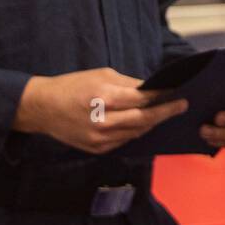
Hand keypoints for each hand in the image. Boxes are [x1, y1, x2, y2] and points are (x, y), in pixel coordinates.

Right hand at [13, 68, 188, 154]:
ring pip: (136, 132)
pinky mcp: (96, 149)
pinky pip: (124, 141)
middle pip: (144, 120)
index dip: (162, 96)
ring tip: (166, 114)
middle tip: (182, 106)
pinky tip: (145, 124)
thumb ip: (128, 84)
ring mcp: (100, 139)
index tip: (178, 93)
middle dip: (166, 112)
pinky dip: (136, 132)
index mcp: (105, 98)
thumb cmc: (73, 86)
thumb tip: (152, 89)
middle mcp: (104, 121)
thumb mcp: (102, 75)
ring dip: (152, 123)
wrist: (42, 108)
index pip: (143, 99)